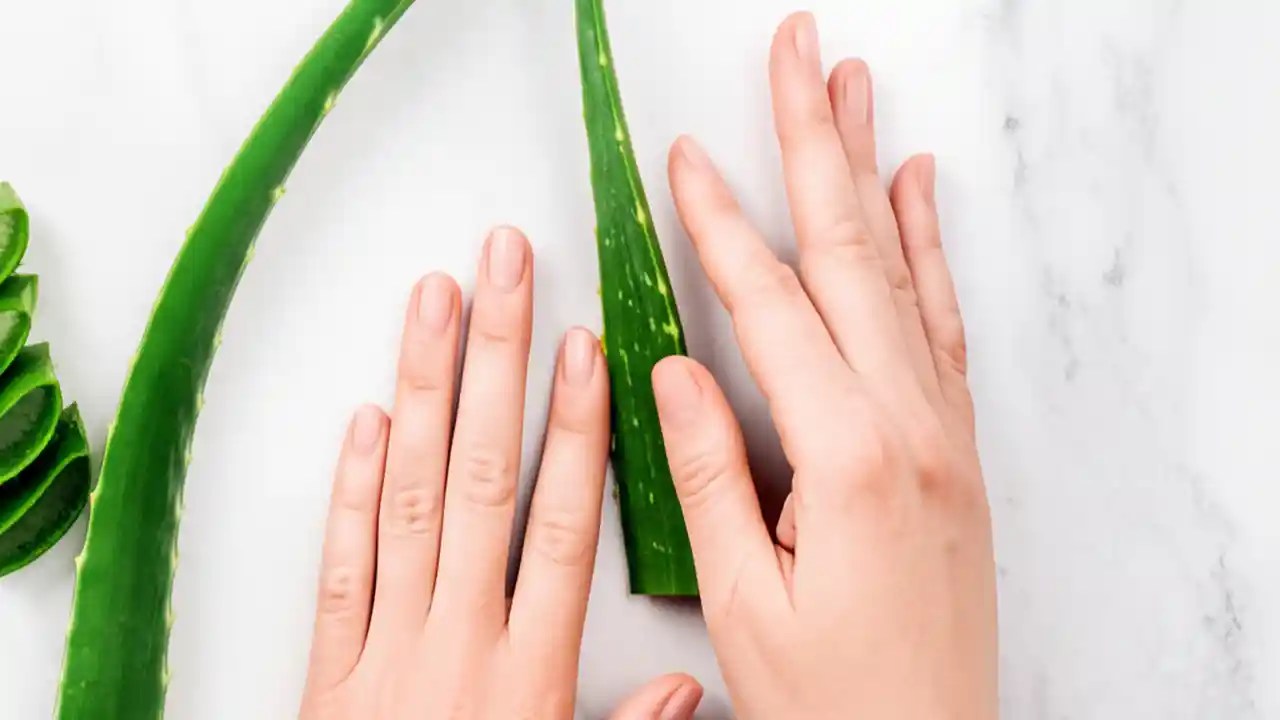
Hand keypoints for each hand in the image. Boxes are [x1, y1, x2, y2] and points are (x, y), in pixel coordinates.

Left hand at [299, 230, 702, 718]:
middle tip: (503, 269)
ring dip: (424, 388)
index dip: (574, 427)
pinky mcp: (327, 667)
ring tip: (434, 302)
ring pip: (410, 495)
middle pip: (483, 476)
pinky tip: (365, 415)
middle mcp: (459, 639)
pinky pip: (339, 564)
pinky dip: (349, 486)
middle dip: (497, 360)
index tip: (582, 346)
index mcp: (529, 672)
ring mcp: (387, 645)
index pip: (559, 521)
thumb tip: (692, 684)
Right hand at [654, 13, 996, 719]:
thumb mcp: (743, 604)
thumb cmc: (833, 700)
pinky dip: (927, 250)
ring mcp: (946, 433)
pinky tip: (916, 196)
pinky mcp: (956, 449)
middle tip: (798, 55)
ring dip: (872, 173)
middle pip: (852, 255)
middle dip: (817, 143)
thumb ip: (710, 474)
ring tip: (854, 91)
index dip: (722, 228)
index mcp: (850, 461)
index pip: (772, 311)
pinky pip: (943, 325)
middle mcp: (912, 428)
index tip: (688, 159)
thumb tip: (676, 369)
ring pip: (903, 274)